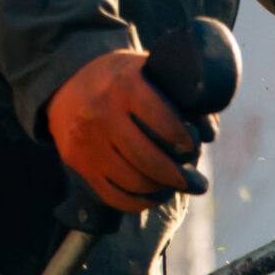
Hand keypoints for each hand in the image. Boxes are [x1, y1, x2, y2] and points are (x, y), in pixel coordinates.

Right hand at [48, 48, 205, 210]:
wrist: (66, 82)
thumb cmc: (122, 81)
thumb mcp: (147, 71)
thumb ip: (180, 96)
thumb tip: (208, 133)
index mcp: (125, 85)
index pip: (164, 123)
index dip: (185, 142)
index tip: (194, 147)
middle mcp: (102, 112)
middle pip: (149, 160)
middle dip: (180, 178)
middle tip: (198, 184)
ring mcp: (87, 140)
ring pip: (134, 182)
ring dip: (162, 191)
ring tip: (176, 188)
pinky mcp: (78, 162)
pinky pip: (114, 196)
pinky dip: (139, 203)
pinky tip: (153, 196)